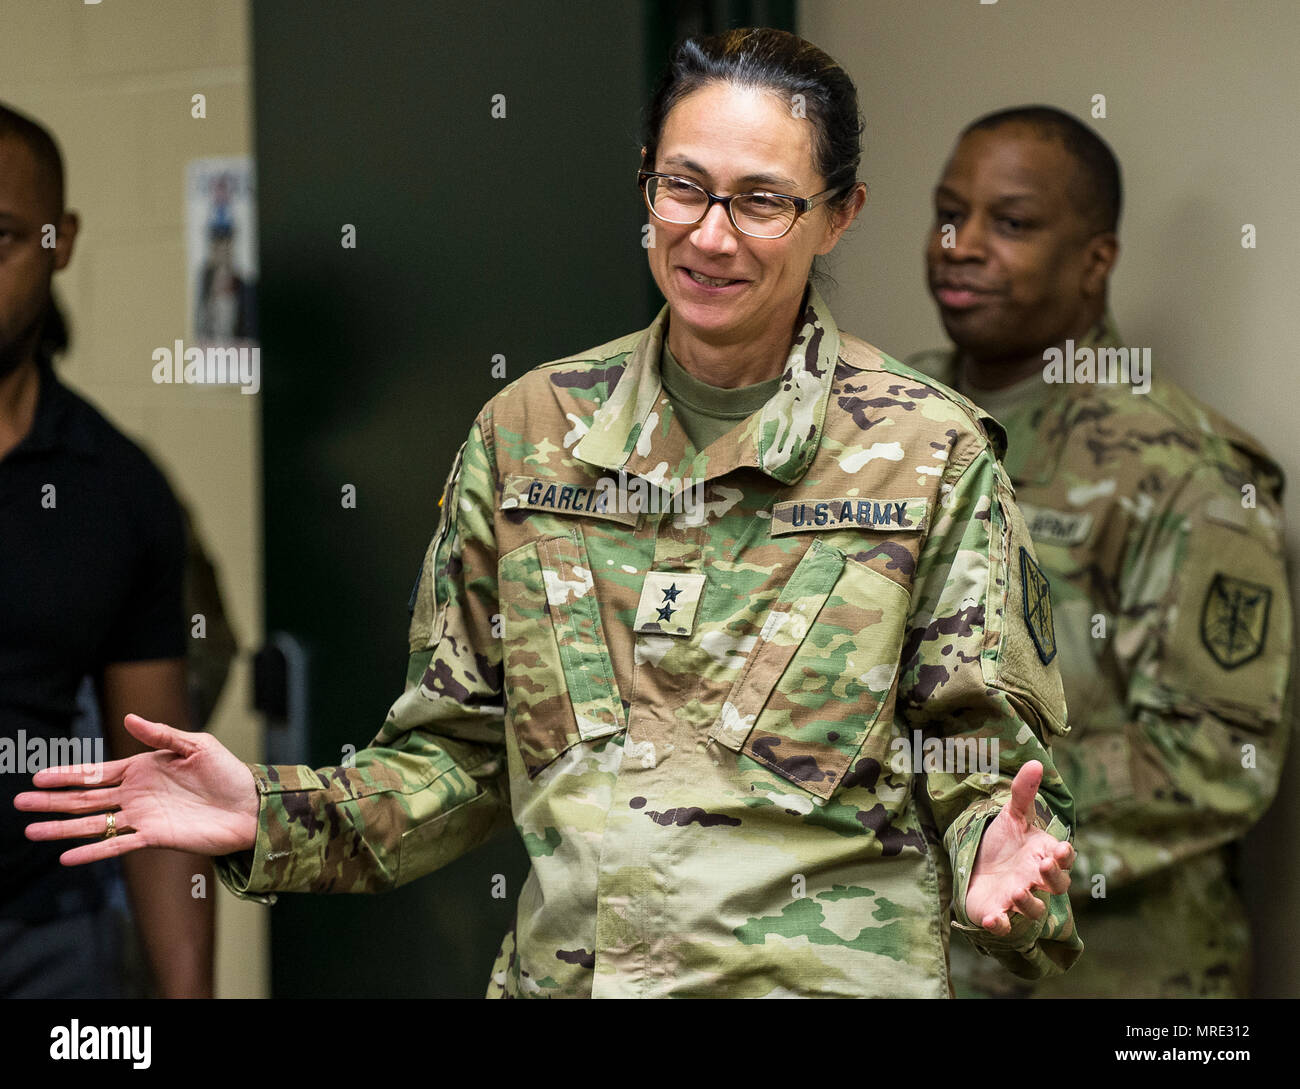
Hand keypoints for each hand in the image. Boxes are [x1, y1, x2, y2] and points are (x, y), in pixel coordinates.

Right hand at [14, 714, 259, 863]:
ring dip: (61, 827)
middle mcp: (137, 795)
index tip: (38, 776)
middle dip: (52, 800)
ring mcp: (142, 817)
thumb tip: (128, 718)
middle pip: (86, 798)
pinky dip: (93, 851)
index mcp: (143, 769)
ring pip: (93, 823)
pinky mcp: (155, 837)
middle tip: (20, 802)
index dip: (68, 775)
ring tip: (31, 830)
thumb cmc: (228, 773)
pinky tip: (67, 857)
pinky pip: (117, 846)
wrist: (251, 806)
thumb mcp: (196, 745)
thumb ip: (161, 734)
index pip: (97, 772)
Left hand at [964, 760, 1073, 936]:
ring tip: (1017, 889)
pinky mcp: (998, 913)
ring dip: (1029, 902)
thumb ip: (1023, 794)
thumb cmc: (1002, 844)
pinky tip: (994, 919)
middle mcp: (1036, 881)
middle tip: (1042, 866)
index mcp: (1043, 856)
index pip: (1063, 859)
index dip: (1064, 856)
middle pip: (1056, 886)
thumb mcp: (1011, 817)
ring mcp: (1018, 899)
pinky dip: (1001, 925)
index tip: (1060, 849)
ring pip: (1034, 908)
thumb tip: (1035, 762)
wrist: (977, 867)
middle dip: (1052, 878)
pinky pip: (1005, 925)